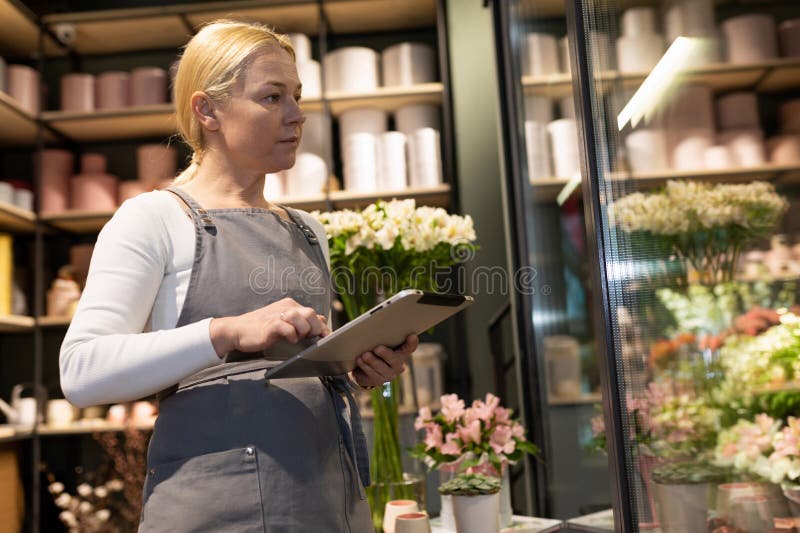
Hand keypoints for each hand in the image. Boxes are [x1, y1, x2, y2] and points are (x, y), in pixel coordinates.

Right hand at [210, 297, 329, 357]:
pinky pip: (287, 327)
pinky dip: (292, 334)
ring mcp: (277, 315)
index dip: (322, 327)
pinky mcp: (270, 324)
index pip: (314, 314)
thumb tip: (320, 325)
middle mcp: (286, 307)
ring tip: (298, 338)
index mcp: (290, 306)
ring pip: (301, 317)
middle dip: (316, 329)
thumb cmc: (261, 330)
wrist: (236, 330)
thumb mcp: (283, 324)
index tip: (325, 339)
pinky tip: (290, 340)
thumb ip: (300, 323)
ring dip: (304, 330)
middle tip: (311, 340)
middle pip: (311, 313)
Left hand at [351, 334, 418, 388]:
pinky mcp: (379, 380)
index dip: (412, 343)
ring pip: (382, 368)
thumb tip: (376, 326)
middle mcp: (398, 364)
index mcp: (402, 352)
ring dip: (372, 361)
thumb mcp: (381, 342)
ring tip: (365, 355)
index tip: (412, 336)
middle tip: (377, 348)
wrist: (366, 369)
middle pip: (395, 359)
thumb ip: (383, 337)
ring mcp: (389, 374)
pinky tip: (359, 360)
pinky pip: (372, 374)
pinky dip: (365, 366)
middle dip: (386, 354)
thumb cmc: (375, 350)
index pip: (410, 347)